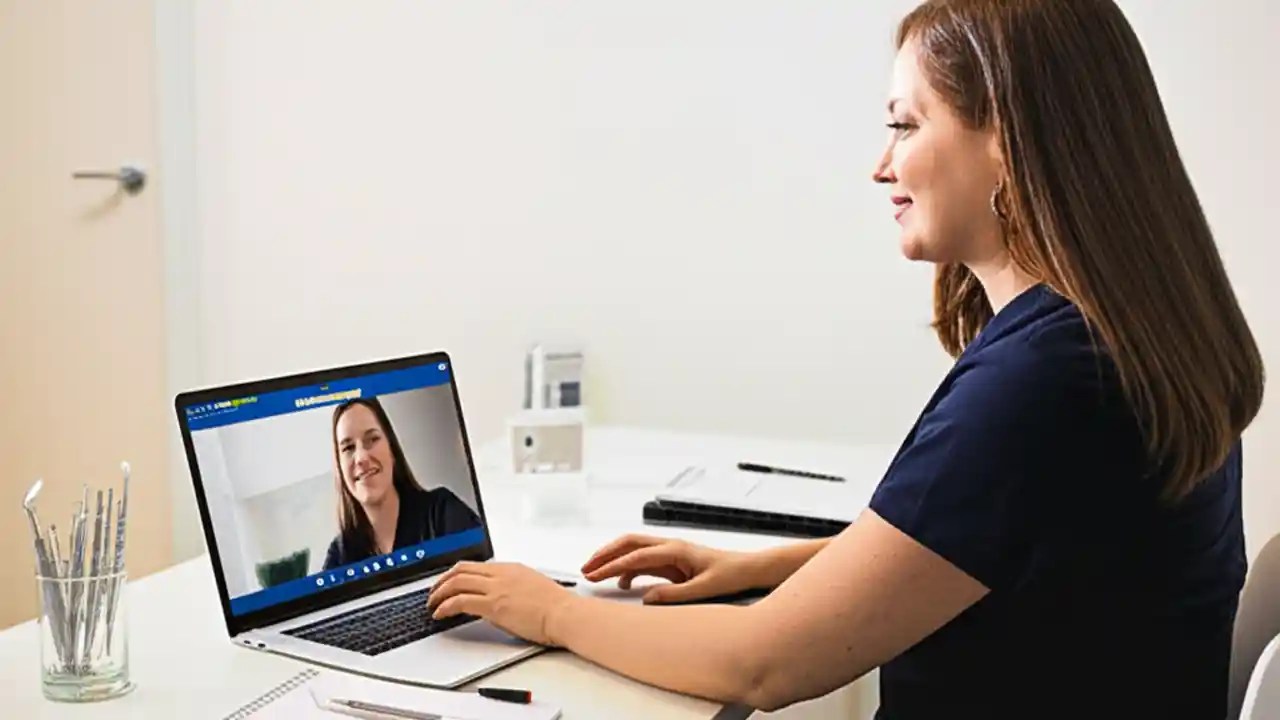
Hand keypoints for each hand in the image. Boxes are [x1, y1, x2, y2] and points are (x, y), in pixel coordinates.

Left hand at [426, 562, 573, 646]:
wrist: (565, 614)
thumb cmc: (556, 607)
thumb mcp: (531, 589)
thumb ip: (512, 590)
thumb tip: (499, 601)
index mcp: (511, 569)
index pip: (475, 565)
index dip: (455, 574)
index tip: (448, 583)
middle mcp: (501, 574)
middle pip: (460, 569)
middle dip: (442, 581)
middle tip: (434, 592)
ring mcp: (497, 587)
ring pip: (456, 582)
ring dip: (439, 593)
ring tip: (432, 604)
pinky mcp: (494, 604)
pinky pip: (460, 601)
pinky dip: (445, 606)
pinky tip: (439, 614)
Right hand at [580, 533, 757, 603]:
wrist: (747, 568)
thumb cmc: (730, 574)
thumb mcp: (703, 589)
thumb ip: (674, 595)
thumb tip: (647, 599)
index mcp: (675, 550)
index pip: (635, 556)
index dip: (612, 566)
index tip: (595, 575)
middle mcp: (669, 546)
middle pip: (628, 543)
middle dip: (604, 555)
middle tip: (585, 569)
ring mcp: (670, 551)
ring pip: (633, 549)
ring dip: (613, 558)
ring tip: (595, 573)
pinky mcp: (672, 560)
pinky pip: (643, 560)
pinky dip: (628, 568)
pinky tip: (623, 583)